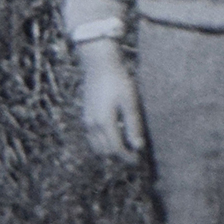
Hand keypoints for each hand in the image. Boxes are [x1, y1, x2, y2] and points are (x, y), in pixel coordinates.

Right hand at [78, 39, 144, 161]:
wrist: (98, 63)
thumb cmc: (118, 80)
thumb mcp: (130, 102)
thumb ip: (133, 125)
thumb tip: (138, 146)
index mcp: (104, 122)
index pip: (116, 149)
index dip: (127, 157)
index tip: (138, 160)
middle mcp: (92, 124)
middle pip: (105, 150)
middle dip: (119, 155)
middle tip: (133, 154)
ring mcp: (87, 120)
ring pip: (96, 146)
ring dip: (110, 150)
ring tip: (125, 146)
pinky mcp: (85, 115)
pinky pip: (92, 137)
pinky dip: (102, 142)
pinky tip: (114, 135)